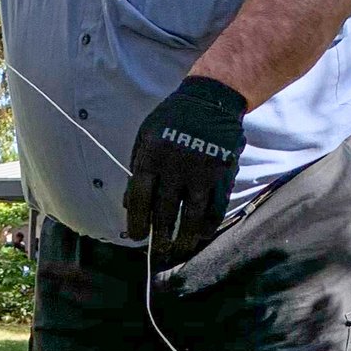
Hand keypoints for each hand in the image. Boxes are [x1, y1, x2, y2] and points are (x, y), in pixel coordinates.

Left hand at [122, 76, 246, 266]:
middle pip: (165, 212)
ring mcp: (202, 172)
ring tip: (179, 249)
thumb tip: (128, 205)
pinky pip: (216, 207)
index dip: (136, 222)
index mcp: (152, 157)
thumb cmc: (171, 120)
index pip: (140, 199)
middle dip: (160, 236)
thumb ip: (136, 169)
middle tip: (157, 250)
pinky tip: (202, 234)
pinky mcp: (222, 175)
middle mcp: (176, 167)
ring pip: (193, 215)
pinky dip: (209, 224)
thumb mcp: (145, 137)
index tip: (135, 237)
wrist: (210, 101)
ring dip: (185, 237)